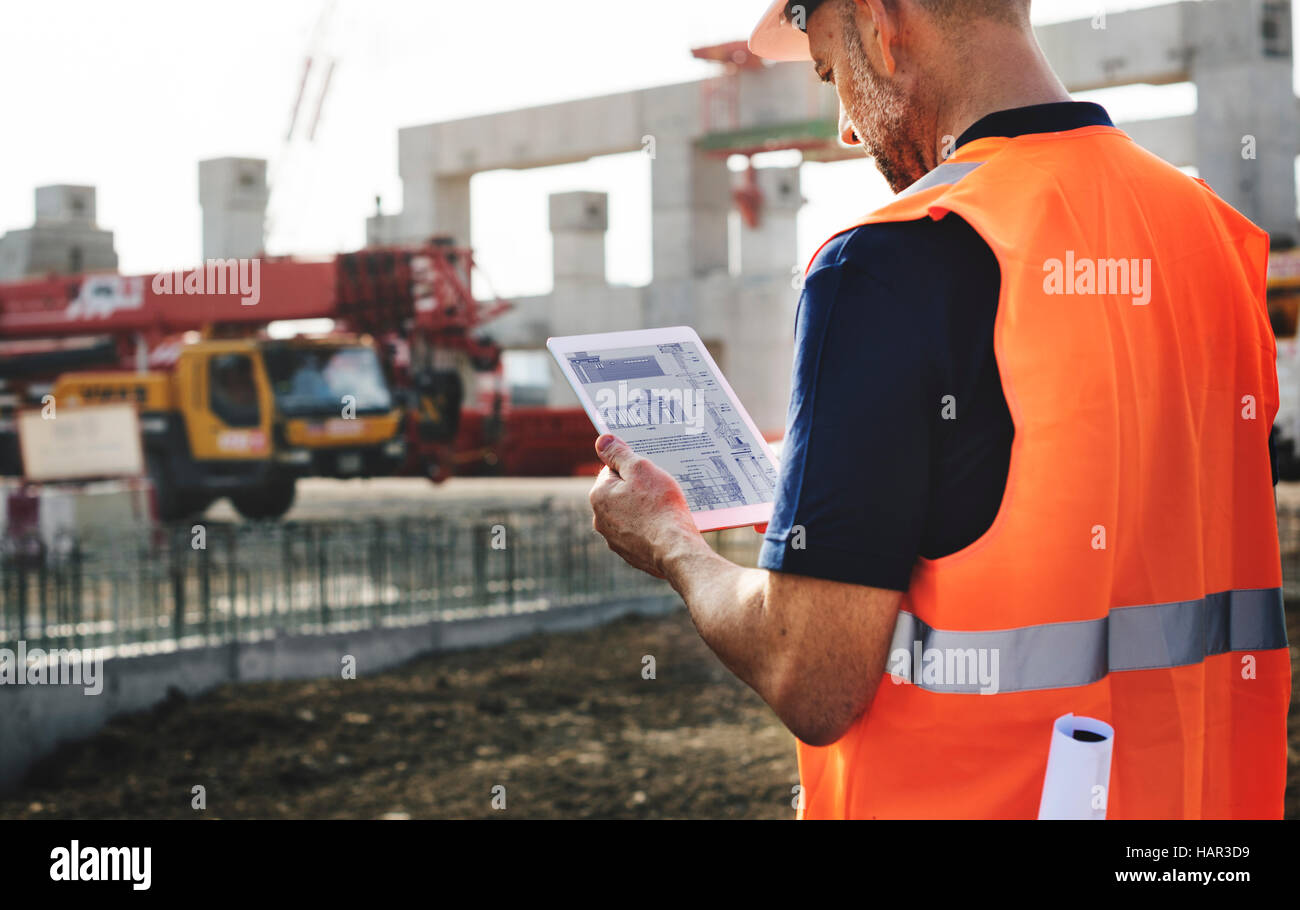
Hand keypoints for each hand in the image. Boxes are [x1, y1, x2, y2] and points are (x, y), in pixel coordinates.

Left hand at [588, 434, 699, 578]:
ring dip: (644, 509)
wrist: (675, 550)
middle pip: (620, 493)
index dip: (633, 468)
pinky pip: (640, 533)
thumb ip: (619, 453)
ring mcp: (615, 539)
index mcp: (599, 495)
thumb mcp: (641, 469)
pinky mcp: (630, 554)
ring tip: (665, 509)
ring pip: (630, 514)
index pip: (612, 470)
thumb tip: (602, 440)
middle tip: (660, 490)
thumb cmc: (660, 507)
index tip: (650, 473)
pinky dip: (650, 529)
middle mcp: (600, 519)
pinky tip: (666, 527)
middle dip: (638, 489)